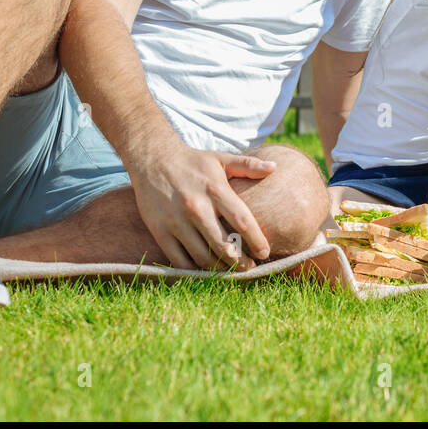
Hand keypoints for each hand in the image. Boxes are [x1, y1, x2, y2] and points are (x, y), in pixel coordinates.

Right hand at [130, 139, 274, 269]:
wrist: (152, 159)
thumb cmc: (193, 162)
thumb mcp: (221, 158)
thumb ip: (248, 165)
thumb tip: (275, 167)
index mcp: (215, 190)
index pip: (242, 221)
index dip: (256, 241)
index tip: (264, 252)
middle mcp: (196, 207)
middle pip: (223, 246)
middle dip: (240, 262)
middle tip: (250, 267)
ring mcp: (176, 221)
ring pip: (202, 257)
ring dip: (219, 269)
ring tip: (230, 270)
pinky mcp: (159, 231)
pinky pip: (179, 259)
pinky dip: (194, 269)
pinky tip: (205, 268)